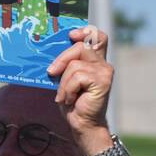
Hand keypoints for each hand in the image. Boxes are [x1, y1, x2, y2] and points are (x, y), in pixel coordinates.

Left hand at [47, 26, 113, 152]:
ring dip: (64, 83)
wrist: (83, 125)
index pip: (97, 36)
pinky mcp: (103, 81)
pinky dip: (68, 89)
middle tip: (51, 72)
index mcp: (95, 61)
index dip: (85, 31)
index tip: (71, 35)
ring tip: (66, 96)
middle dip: (62, 59)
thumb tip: (51, 51)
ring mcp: (105, 72)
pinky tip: (72, 100)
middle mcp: (103, 64)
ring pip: (75, 64)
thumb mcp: (67, 79)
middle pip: (81, 46)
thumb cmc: (74, 103)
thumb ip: (67, 64)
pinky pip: (77, 77)